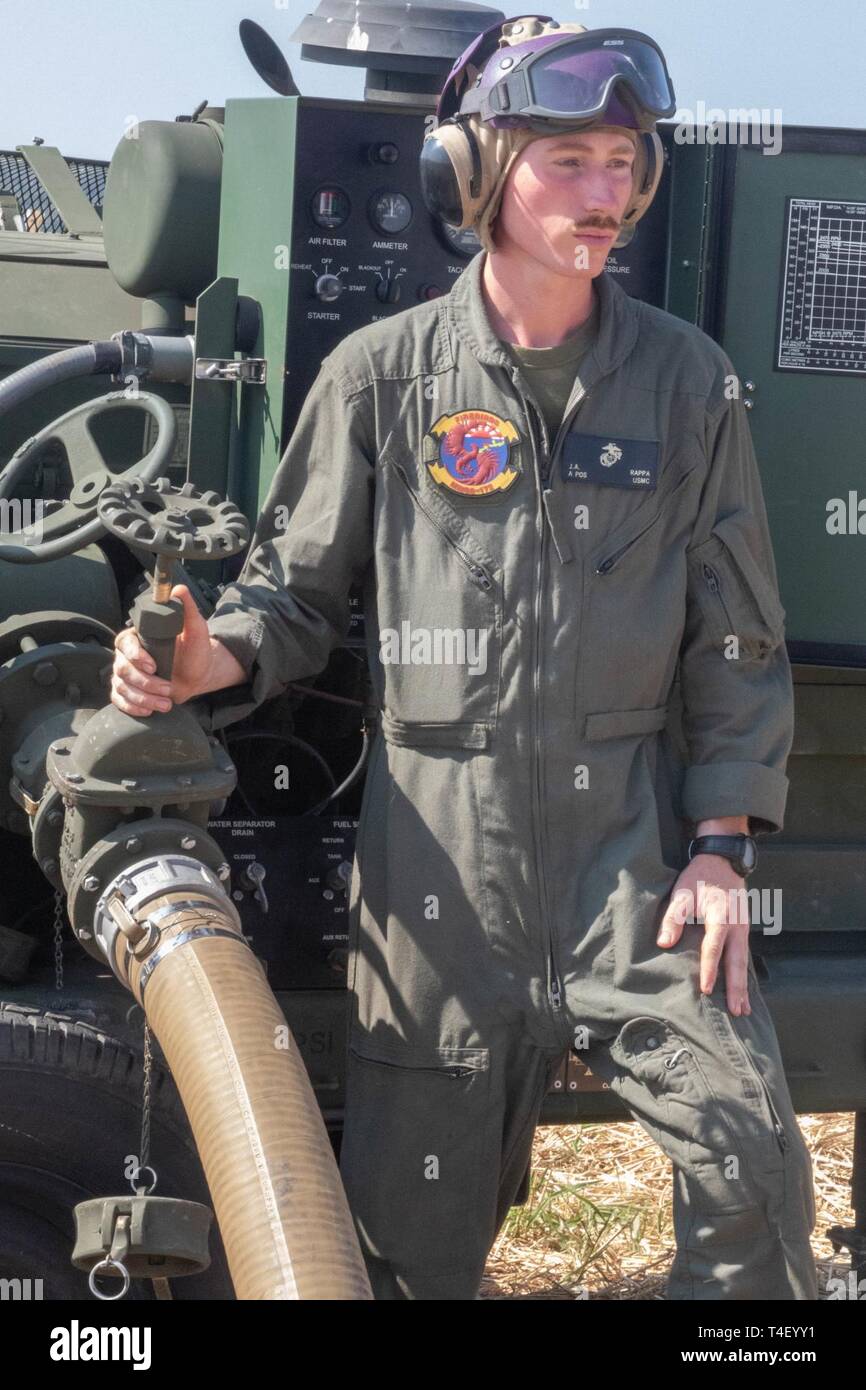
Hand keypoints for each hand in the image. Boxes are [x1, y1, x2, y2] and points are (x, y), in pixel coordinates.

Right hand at [110, 584, 213, 715]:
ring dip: (143, 698)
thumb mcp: (196, 629)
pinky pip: (120, 701)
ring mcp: (127, 675)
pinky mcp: (129, 692)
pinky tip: (149, 709)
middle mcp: (128, 655)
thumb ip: (187, 609)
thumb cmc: (196, 650)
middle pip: (121, 669)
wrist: (200, 673)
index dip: (135, 655)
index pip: (124, 643)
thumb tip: (178, 590)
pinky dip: (133, 707)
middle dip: (145, 682)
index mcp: (138, 637)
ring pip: (122, 687)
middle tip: (167, 688)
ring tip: (165, 702)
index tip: (153, 665)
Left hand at [656, 854, 751, 1015]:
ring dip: (743, 986)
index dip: (710, 967)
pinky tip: (743, 991)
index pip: (714, 946)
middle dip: (736, 987)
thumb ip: (674, 917)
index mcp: (719, 915)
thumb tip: (664, 943)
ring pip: (743, 961)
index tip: (707, 988)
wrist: (722, 860)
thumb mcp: (682, 891)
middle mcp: (736, 925)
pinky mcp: (742, 930)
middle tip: (736, 1012)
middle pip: (737, 960)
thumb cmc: (699, 877)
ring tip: (743, 1010)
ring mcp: (742, 928)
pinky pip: (744, 956)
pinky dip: (744, 975)